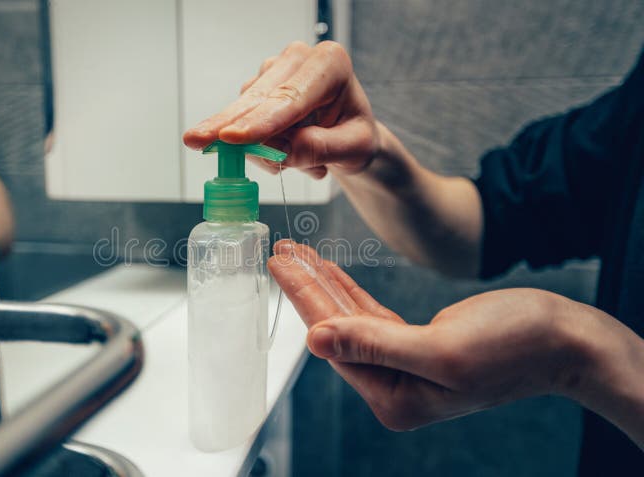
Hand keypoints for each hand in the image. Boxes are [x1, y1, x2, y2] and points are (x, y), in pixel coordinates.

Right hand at [183, 41, 393, 178]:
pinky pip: (242, 121)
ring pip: (246, 111)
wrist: (348, 134)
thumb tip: (284, 152)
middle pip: (257, 98)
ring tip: (305, 164)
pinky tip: (286, 151)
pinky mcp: (257, 86)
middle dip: (226, 124)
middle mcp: (299, 59)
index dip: (259, 122)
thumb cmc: (355, 136)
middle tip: (196, 141)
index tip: (232, 139)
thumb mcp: (353, 149)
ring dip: (261, 148)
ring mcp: (274, 70)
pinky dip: (257, 146)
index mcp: (331, 64)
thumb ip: (321, 149)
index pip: (290, 98)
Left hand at [267, 240, 643, 438]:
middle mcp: (393, 386)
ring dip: (323, 284)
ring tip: (295, 253)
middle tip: (277, 251)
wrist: (564, 340)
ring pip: (349, 318)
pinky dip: (349, 290)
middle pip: (335, 329)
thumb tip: (315, 341)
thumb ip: (374, 344)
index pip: (334, 342)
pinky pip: (370, 314)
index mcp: (394, 397)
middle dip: (306, 289)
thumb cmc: (514, 347)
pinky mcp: (417, 342)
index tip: (278, 265)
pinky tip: (328, 270)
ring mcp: (403, 364)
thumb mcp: (441, 349)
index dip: (304, 299)